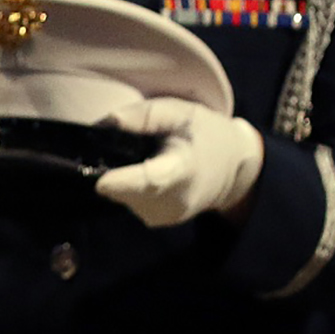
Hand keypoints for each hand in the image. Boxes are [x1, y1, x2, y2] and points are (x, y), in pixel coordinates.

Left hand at [93, 97, 264, 229]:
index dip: (123, 182)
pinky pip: (128, 201)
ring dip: (123, 177)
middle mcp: (174, 201)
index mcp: (184, 169)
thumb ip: (146, 115)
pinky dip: (129, 186)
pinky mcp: (157, 221)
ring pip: (123, 196)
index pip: (151, 182)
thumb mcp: (182, 111)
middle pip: (127, 190)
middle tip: (129, 146)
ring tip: (145, 158)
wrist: (234, 169)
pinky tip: (146, 171)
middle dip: (115, 169)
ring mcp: (165, 216)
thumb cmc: (206, 134)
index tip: (100, 181)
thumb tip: (108, 122)